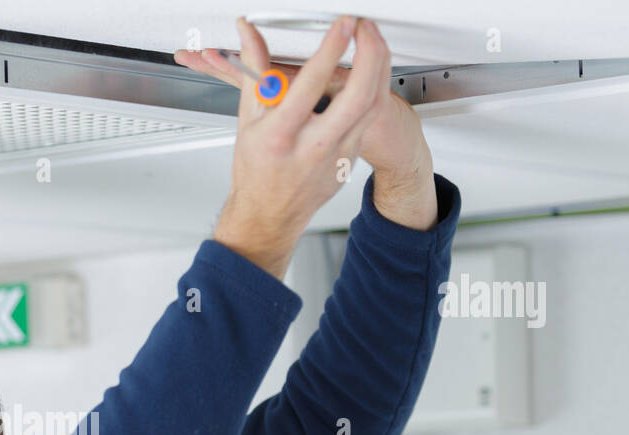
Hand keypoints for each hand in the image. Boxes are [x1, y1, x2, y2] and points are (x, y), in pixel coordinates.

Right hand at [174, 17, 430, 184]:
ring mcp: (336, 156)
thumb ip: (255, 72)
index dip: (330, 50)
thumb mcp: (248, 120)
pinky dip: (374, 87)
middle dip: (370, 53)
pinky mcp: (351, 159)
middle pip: (357, 96)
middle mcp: (312, 148)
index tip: (341, 26)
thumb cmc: (256, 170)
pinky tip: (370, 70)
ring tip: (372, 41)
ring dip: (380, 66)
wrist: (268, 214)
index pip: (310, 85)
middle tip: (364, 28)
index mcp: (280, 136)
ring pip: (373, 105)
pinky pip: (370, 118)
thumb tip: (249, 35)